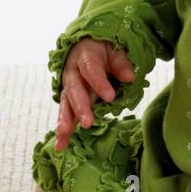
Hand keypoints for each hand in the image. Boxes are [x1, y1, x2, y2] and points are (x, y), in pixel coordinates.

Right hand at [55, 37, 135, 151]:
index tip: (110, 96)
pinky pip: (66, 114)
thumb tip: (130, 77)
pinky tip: (60, 145)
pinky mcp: (70, 100)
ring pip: (66, 104)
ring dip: (65, 120)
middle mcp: (72, 72)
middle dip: (80, 107)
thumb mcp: (115, 49)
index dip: (99, 83)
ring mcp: (69, 87)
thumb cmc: (104, 48)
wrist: (87, 46)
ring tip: (64, 135)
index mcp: (84, 56)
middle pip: (75, 90)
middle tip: (87, 122)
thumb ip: (121, 63)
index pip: (91, 69)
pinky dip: (63, 131)